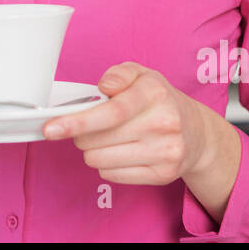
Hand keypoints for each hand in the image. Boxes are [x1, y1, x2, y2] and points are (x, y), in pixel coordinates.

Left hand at [42, 62, 215, 185]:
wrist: (197, 133)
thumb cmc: (159, 101)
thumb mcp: (142, 75)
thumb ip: (118, 74)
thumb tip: (103, 87)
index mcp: (155, 93)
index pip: (110, 112)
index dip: (77, 121)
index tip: (51, 128)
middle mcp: (163, 123)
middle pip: (98, 139)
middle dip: (81, 134)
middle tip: (88, 126)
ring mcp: (165, 152)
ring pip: (100, 160)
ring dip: (93, 150)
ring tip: (107, 138)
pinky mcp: (163, 175)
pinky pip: (112, 175)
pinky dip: (107, 164)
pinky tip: (121, 152)